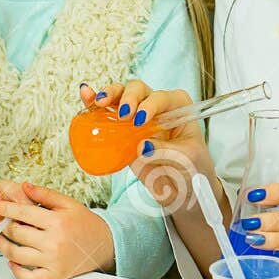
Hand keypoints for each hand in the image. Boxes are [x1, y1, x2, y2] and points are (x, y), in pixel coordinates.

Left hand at [0, 182, 114, 278]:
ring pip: (16, 255)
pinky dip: (16, 270)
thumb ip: (45, 194)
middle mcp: (54, 242)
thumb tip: (23, 186)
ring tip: (0, 239)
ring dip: (3, 247)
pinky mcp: (54, 275)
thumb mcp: (69, 204)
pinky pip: (28, 277)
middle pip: (17, 234)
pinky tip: (12, 261)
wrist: (105, 245)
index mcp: (57, 221)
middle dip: (3, 226)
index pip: (22, 213)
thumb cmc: (85, 223)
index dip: (4, 208)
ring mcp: (53, 260)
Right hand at [84, 80, 214, 212]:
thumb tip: (141, 146)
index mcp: (178, 107)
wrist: (183, 187)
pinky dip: (95, 102)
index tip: (141, 120)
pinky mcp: (122, 131)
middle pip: (139, 90)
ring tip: (100, 102)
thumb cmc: (192, 168)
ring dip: (110, 94)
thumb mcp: (187, 158)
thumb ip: (166, 150)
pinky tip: (86, 95)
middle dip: (129, 97)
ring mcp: (138, 117)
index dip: (150, 105)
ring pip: (121, 95)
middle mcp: (157, 106)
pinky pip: (108, 113)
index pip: (162, 98)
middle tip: (124, 114)